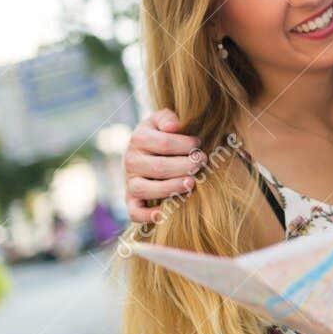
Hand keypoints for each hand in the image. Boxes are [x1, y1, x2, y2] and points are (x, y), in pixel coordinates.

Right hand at [125, 109, 203, 223]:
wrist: (144, 151)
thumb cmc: (161, 134)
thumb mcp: (162, 120)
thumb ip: (167, 117)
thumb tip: (172, 126)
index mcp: (138, 138)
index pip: (164, 144)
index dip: (185, 145)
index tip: (198, 145)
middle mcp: (130, 161)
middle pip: (159, 167)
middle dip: (185, 165)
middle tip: (202, 161)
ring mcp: (130, 182)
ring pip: (146, 189)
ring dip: (170, 188)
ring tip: (192, 183)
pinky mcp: (131, 200)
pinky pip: (134, 212)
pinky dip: (147, 216)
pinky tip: (164, 213)